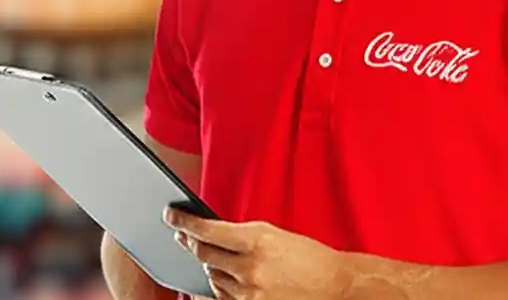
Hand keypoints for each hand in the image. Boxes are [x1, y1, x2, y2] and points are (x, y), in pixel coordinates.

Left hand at [164, 207, 349, 299]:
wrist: (337, 286)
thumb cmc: (308, 257)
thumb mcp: (273, 235)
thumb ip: (240, 235)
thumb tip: (207, 234)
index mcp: (257, 240)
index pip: (207, 230)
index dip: (183, 222)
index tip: (170, 216)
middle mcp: (251, 267)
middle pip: (203, 256)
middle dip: (190, 244)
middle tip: (182, 237)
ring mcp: (251, 293)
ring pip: (211, 278)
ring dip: (210, 268)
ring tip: (218, 260)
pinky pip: (221, 299)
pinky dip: (218, 289)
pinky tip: (218, 281)